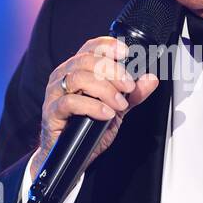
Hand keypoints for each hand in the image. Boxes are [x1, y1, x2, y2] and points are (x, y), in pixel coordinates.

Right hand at [34, 36, 159, 180]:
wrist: (71, 156)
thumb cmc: (88, 128)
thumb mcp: (116, 109)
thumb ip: (133, 94)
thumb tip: (151, 79)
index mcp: (77, 70)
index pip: (90, 48)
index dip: (107, 46)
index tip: (126, 51)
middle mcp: (63, 76)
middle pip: (86, 60)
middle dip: (112, 71)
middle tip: (129, 86)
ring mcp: (55, 93)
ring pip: (78, 78)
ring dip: (105, 89)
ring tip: (119, 104)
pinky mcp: (52, 111)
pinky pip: (70, 102)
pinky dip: (92, 106)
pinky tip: (106, 113)